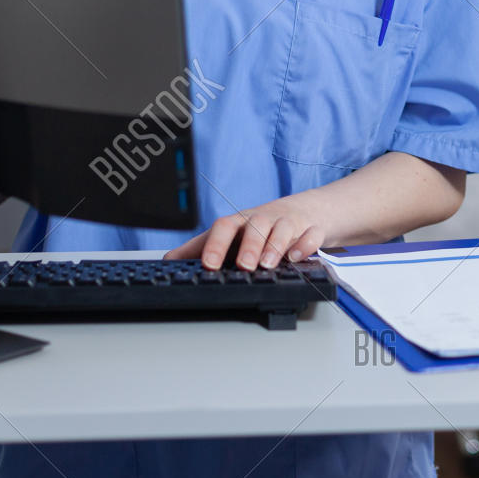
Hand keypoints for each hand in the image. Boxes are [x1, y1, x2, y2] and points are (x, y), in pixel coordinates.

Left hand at [165, 192, 336, 270]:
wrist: (303, 211)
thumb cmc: (259, 228)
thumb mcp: (231, 235)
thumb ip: (200, 248)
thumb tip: (167, 263)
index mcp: (240, 222)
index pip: (225, 226)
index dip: (216, 244)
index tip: (209, 265)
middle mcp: (263, 220)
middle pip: (255, 225)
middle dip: (250, 246)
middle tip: (244, 266)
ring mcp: (288, 224)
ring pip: (283, 228)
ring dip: (275, 246)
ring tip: (268, 265)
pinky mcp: (310, 230)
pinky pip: (311, 235)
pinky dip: (306, 245)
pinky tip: (298, 258)